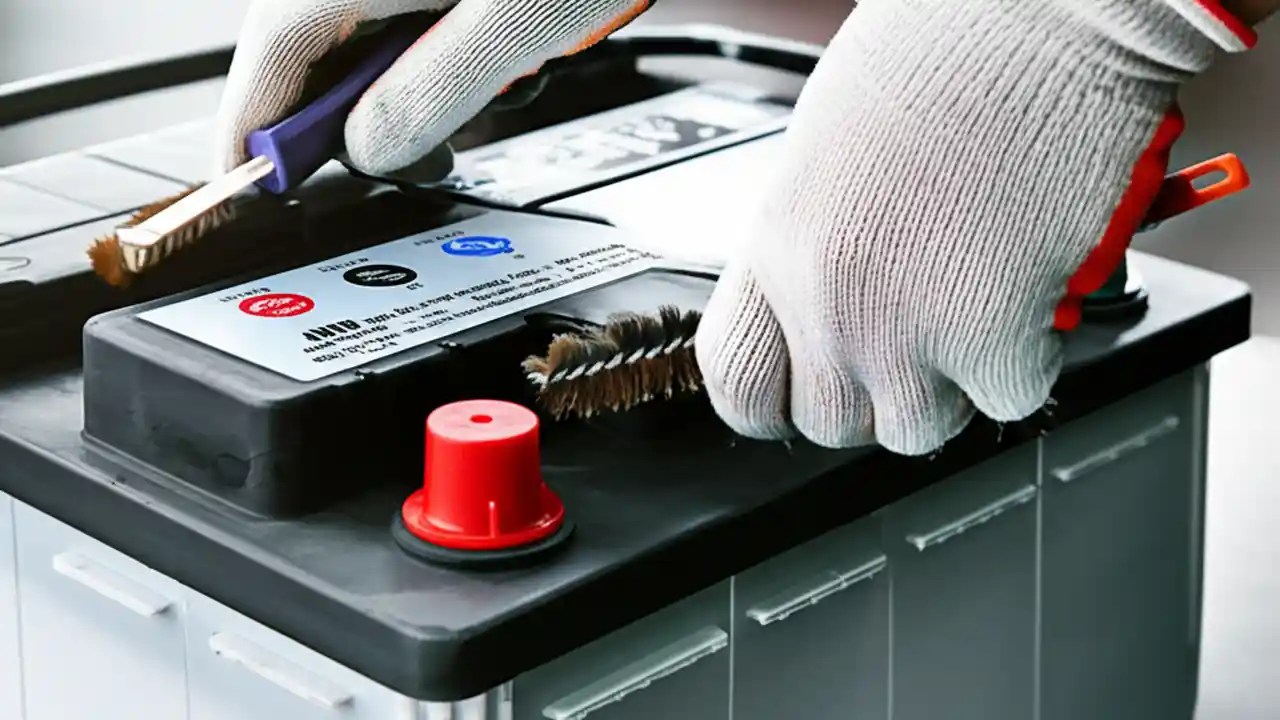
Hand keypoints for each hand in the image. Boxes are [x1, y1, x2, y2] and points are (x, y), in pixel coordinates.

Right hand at [212, 0, 651, 176]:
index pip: (271, 55)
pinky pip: (416, 17)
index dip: (252, 133)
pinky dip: (445, 54)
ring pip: (371, 37)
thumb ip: (432, 95)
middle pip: (315, 48)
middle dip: (354, 120)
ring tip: (485, 103)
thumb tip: (369, 152)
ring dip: (415, 89)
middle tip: (406, 167)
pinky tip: (504, 62)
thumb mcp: (516, 25)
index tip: (242, 190)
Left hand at [695, 0, 1254, 455]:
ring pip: (914, 431)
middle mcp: (827, 297)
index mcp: (777, 243)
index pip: (736, 380)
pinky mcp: (991, 336)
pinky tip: (1027, 292)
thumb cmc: (942, 54)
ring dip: (950, 390)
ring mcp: (904, 326)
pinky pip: (1007, 400)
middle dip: (872, 399)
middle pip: (828, 423)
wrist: (1038, 18)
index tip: (799, 399)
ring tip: (973, 316)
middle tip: (911, 351)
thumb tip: (820, 305)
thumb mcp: (829, 155)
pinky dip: (1028, 360)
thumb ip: (814, 246)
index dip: (771, 404)